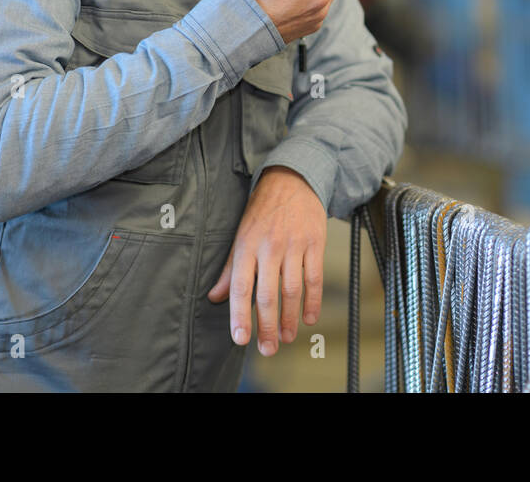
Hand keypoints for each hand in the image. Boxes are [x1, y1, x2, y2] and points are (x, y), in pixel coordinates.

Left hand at [207, 166, 326, 353]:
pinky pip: (314, 277)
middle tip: (268, 349)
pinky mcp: (315, 243)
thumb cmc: (262, 211)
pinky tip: (308, 318)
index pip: (241, 287)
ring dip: (290, 318)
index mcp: (247, 246)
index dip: (240, 315)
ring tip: (286, 338)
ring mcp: (294, 245)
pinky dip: (313, 301)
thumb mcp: (240, 235)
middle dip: (268, 326)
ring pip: (292, 290)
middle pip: (268, 294)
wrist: (293, 179)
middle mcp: (270, 247)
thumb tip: (215, 297)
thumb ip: (230, 269)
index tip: (241, 339)